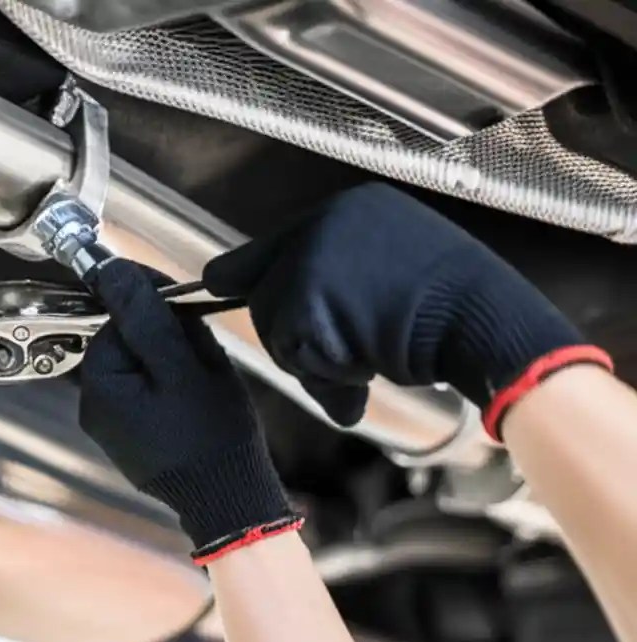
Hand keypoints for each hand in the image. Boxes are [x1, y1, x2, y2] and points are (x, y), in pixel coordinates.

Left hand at [80, 260, 298, 562]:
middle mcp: (94, 407)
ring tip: (208, 382)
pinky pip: (151, 396)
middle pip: (129, 343)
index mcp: (97, 385)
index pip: (116, 318)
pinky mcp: (133, 440)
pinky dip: (176, 389)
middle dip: (168, 337)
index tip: (186, 304)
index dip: (153, 304)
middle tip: (205, 353)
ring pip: (144, 368)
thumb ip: (145, 316)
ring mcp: (113, 427)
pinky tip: (202, 404)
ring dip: (176, 363)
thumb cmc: (212, 437)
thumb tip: (113, 272)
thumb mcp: (182, 365)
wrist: (231, 502)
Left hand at [202, 183, 593, 435]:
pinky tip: (369, 363)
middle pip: (268, 290)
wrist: (487, 323)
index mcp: (350, 212)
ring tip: (373, 355)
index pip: (277, 244)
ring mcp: (315, 254)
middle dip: (295, 335)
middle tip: (353, 355)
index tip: (212, 282)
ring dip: (314, 358)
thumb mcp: (395, 273)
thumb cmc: (456, 312)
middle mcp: (327, 222)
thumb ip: (339, 283)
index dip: (247, 274)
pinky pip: (291, 346)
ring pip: (275, 322)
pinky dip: (324, 371)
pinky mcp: (309, 292)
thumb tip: (284, 322)